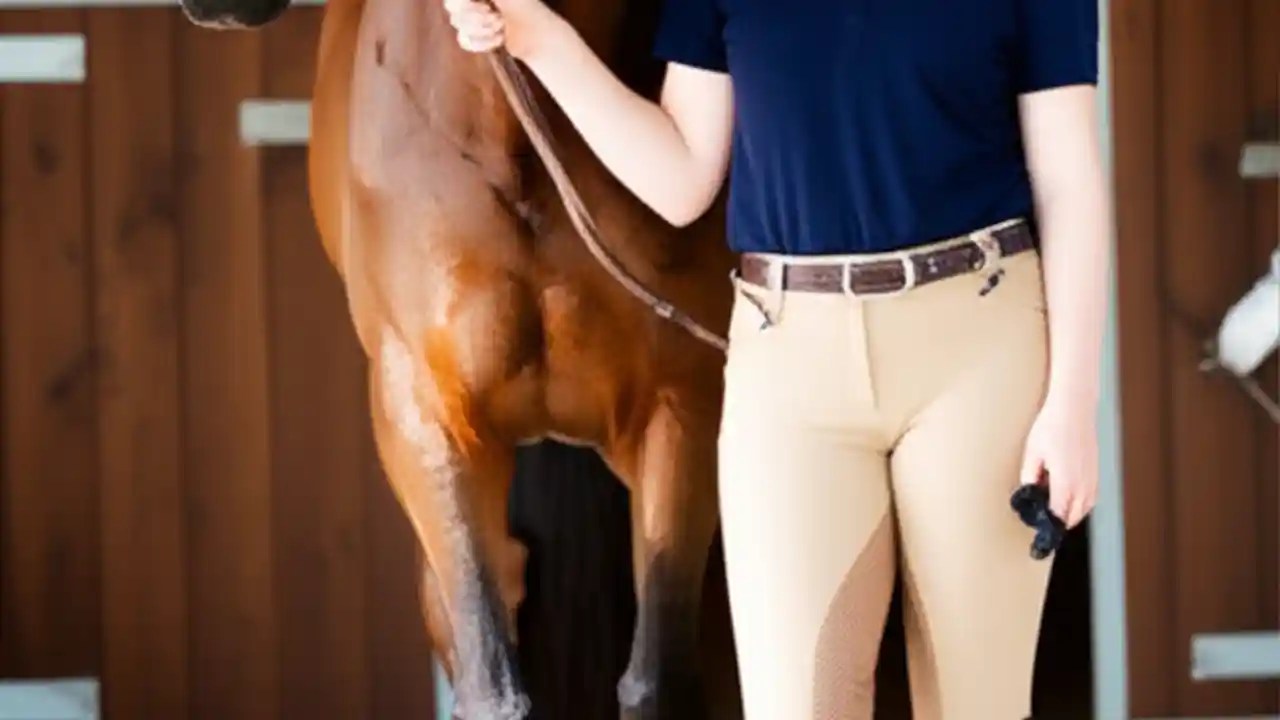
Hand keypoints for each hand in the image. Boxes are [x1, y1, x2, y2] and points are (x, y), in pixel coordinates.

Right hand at [443, 0, 555, 59]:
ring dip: (483, 31)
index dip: (463, 5)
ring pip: (459, 27)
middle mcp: (474, 1)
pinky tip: (498, 40)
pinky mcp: (478, 38)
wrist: (539, 37)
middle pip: (453, 11)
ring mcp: (474, 20)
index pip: (453, 1)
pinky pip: (465, 41)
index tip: (486, 7)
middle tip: (497, 18)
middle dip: (476, 19)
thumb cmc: (526, 9)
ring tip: (502, 29)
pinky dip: (483, 43)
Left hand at [1019, 393, 1098, 529]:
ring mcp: (1092, 479)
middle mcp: (1082, 485)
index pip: (1057, 516)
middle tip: (1042, 520)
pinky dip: (1081, 504)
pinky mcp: (1097, 472)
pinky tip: (1069, 499)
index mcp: (1065, 483)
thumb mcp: (1032, 453)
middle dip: (1058, 522)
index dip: (1047, 524)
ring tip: (1053, 510)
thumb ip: (1029, 477)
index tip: (1037, 528)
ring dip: (1070, 514)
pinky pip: (1091, 498)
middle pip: (1072, 518)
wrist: (1075, 409)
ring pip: (1084, 509)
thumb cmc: (1051, 428)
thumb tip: (1029, 493)